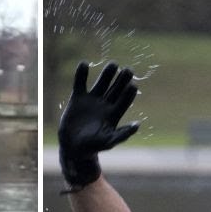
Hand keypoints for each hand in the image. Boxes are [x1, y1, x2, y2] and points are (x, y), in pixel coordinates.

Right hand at [59, 61, 140, 189]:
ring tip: (113, 65)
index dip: (129, 93)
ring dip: (107, 74)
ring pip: (102, 83)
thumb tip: (137, 126)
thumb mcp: (108, 142)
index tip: (133, 85)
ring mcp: (92, 100)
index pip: (124, 101)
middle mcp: (105, 104)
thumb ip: (122, 134)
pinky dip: (81, 74)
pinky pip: (80, 83)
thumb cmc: (92, 147)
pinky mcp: (78, 98)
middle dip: (122, 80)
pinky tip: (84, 64)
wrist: (73, 147)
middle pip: (116, 89)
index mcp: (114, 114)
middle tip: (129, 70)